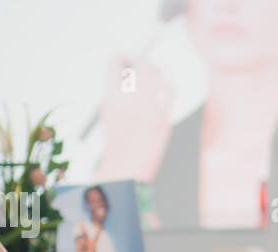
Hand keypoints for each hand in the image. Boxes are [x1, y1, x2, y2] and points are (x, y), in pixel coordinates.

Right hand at [95, 56, 173, 182]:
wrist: (127, 169)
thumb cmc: (116, 142)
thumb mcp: (108, 112)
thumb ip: (116, 91)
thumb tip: (128, 72)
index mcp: (111, 99)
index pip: (116, 65)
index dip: (120, 58)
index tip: (123, 57)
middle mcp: (131, 102)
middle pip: (140, 65)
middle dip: (140, 59)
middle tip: (139, 59)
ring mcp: (150, 111)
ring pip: (157, 75)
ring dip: (155, 69)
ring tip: (152, 69)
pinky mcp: (164, 120)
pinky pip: (170, 93)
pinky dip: (167, 86)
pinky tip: (166, 85)